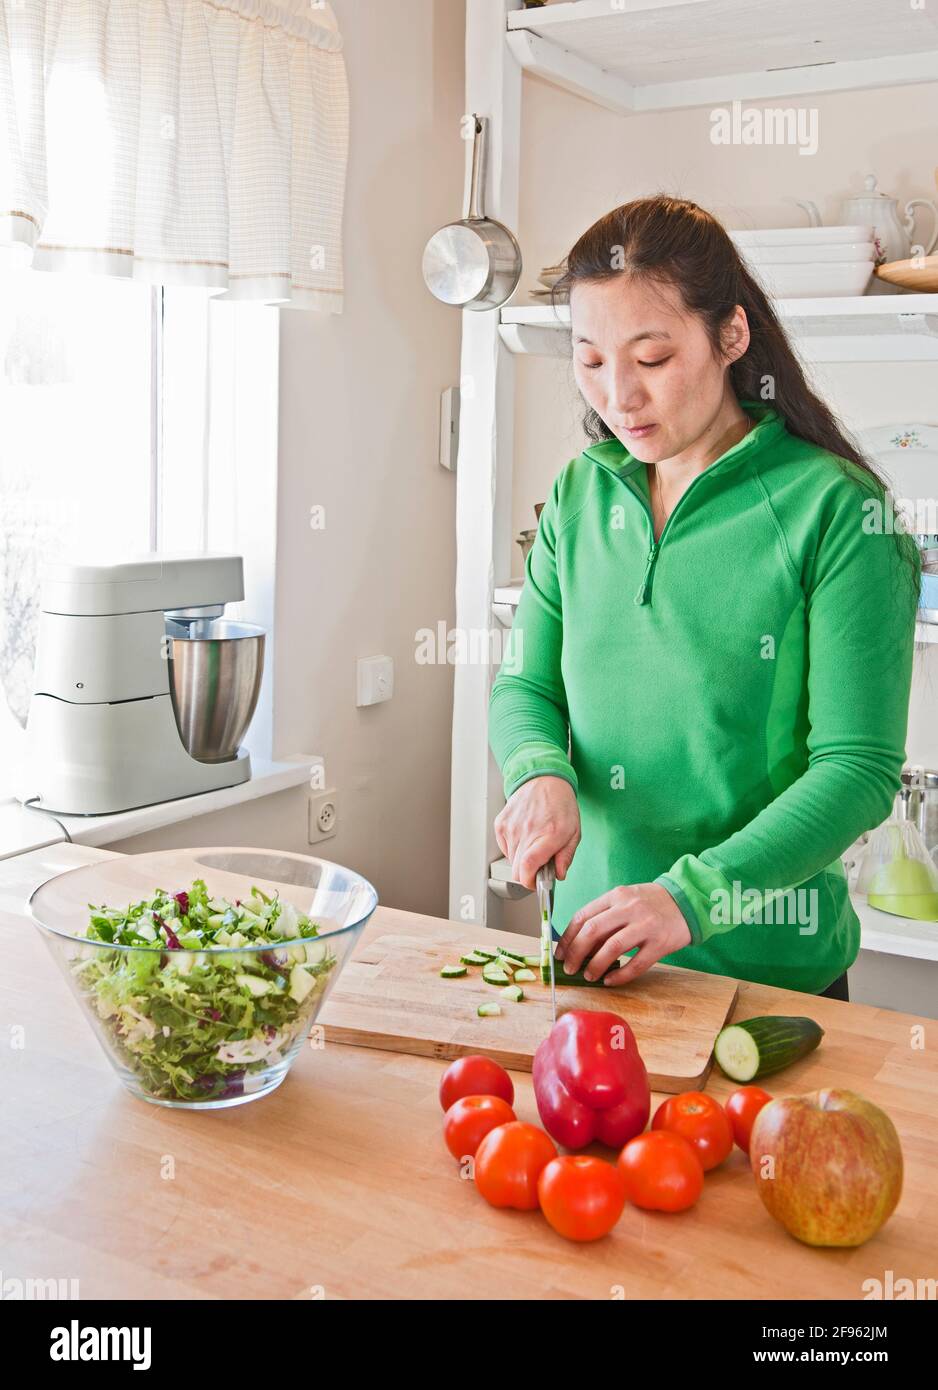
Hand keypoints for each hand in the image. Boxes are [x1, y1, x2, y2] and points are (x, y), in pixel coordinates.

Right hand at [494, 775, 579, 890]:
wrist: (543, 780)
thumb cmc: (561, 805)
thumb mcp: (574, 832)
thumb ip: (566, 856)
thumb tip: (559, 875)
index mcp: (548, 834)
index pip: (528, 866)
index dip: (529, 881)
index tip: (535, 883)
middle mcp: (527, 831)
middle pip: (517, 870)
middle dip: (527, 875)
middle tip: (539, 865)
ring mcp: (511, 827)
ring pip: (511, 860)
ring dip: (522, 860)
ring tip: (534, 845)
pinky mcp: (501, 824)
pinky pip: (504, 848)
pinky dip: (514, 848)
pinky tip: (524, 837)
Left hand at [557, 882, 691, 984]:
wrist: (688, 900)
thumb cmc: (651, 903)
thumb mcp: (626, 900)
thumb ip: (605, 917)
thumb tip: (580, 945)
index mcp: (616, 896)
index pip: (583, 916)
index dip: (568, 937)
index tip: (561, 953)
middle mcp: (629, 908)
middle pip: (593, 931)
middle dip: (576, 952)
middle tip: (570, 968)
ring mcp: (646, 925)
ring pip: (613, 947)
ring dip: (595, 965)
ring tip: (589, 976)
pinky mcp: (661, 943)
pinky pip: (636, 964)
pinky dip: (620, 975)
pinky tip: (610, 980)